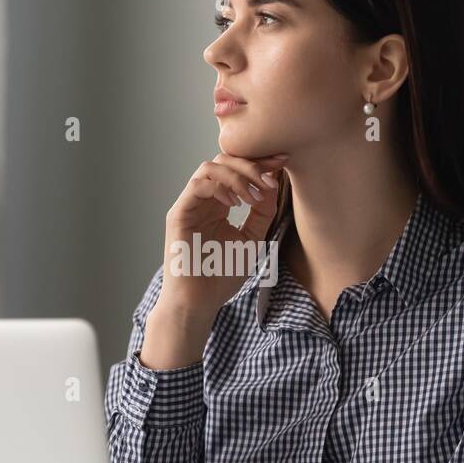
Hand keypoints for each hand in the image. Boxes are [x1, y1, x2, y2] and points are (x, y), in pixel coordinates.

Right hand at [141, 151, 287, 368]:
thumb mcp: (251, 239)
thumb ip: (261, 212)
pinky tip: (234, 204)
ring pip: (210, 167)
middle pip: (224, 160)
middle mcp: (204, 200)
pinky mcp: (179, 214)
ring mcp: (190, 205)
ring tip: (254, 195)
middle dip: (251, 163)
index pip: (238, 170)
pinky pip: (198, 185)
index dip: (260, 162)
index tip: (284, 161)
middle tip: (272, 174)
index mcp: (219, 204)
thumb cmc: (220, 276)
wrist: (199, 302)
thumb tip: (273, 182)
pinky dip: (219, 188)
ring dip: (237, 176)